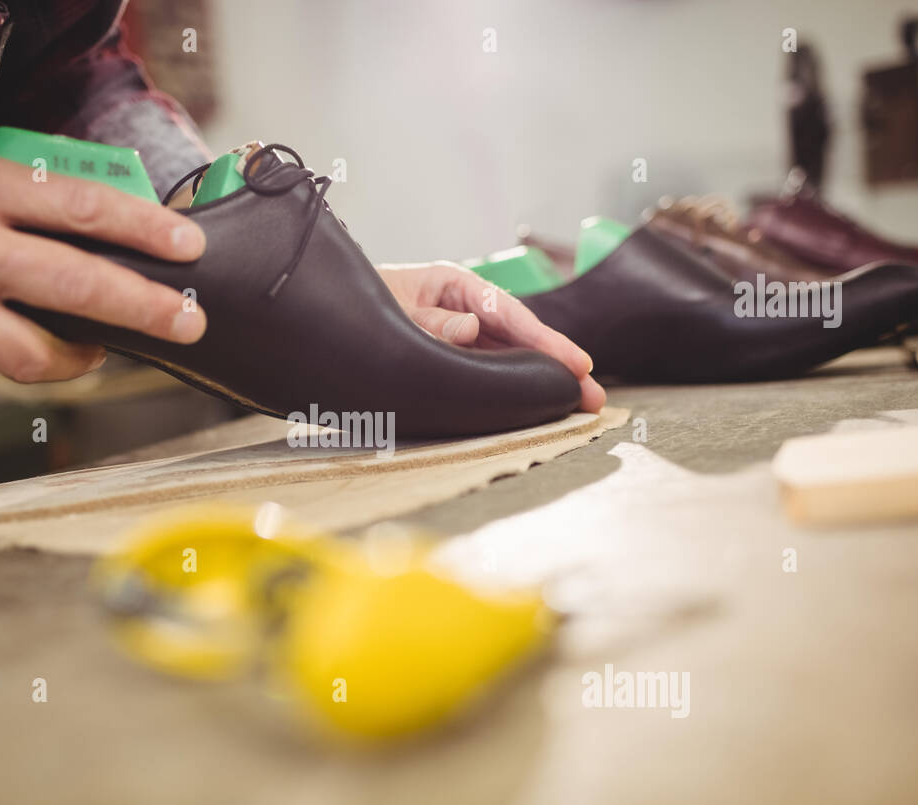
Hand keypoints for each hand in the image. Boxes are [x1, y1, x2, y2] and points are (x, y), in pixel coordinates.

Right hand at [0, 149, 207, 381]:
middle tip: (188, 322)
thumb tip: (82, 237)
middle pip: (80, 281)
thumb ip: (3, 206)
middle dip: (148, 308)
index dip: (143, 229)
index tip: (186, 247)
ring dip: (82, 356)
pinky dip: (19, 363)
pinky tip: (25, 351)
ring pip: (42, 349)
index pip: (79, 205)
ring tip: (99, 350)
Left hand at [377, 261, 604, 411]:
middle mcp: (462, 309)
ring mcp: (459, 335)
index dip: (544, 340)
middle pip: (520, 338)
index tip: (578, 364)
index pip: (508, 312)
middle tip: (594, 399)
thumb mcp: (390, 306)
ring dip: (540, 380)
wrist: (323, 316)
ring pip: (508, 358)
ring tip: (576, 406)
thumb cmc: (356, 301)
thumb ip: (427, 320)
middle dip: (557, 366)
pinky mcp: (451, 359)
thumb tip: (469, 329)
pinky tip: (536, 404)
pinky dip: (511, 387)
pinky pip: (486, 373)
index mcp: (451, 284)